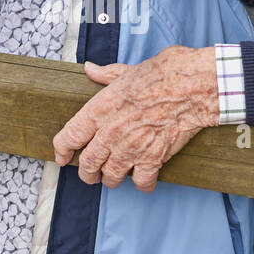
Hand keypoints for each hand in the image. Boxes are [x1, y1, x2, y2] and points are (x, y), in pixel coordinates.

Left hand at [53, 45, 219, 191]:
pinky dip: (142, 184)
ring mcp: (131, 148)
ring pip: (111, 177)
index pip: (69, 136)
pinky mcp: (153, 158)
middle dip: (86, 173)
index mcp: (99, 109)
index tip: (62, 157)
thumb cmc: (161, 74)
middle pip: (87, 164)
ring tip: (115, 177)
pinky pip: (141, 182)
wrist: (191, 86)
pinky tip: (144, 179)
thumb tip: (90, 69)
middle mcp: (110, 132)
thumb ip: (106, 75)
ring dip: (112, 179)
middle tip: (90, 175)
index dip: (62, 150)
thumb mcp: (127, 71)